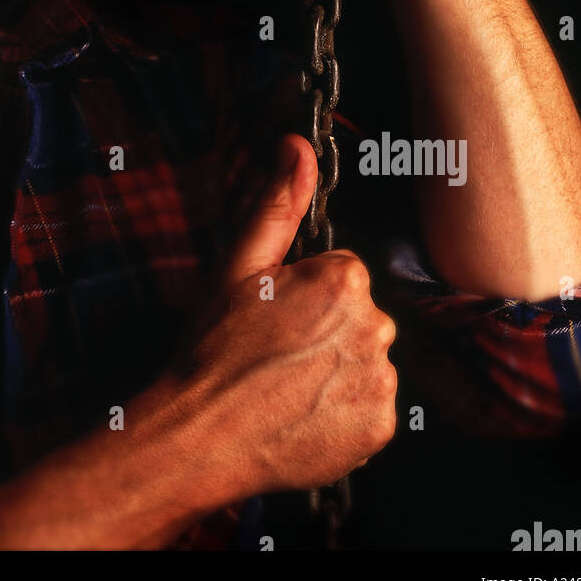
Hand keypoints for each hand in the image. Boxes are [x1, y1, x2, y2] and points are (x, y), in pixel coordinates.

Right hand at [179, 132, 397, 495]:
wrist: (199, 436)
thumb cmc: (212, 348)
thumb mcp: (237, 267)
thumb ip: (277, 203)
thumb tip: (297, 145)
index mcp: (344, 279)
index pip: (341, 274)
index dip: (303, 294)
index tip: (271, 318)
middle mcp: (375, 325)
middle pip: (358, 316)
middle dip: (324, 330)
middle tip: (273, 355)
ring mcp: (381, 380)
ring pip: (365, 361)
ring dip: (336, 372)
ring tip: (284, 389)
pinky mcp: (381, 428)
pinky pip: (371, 408)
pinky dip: (346, 413)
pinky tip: (304, 416)